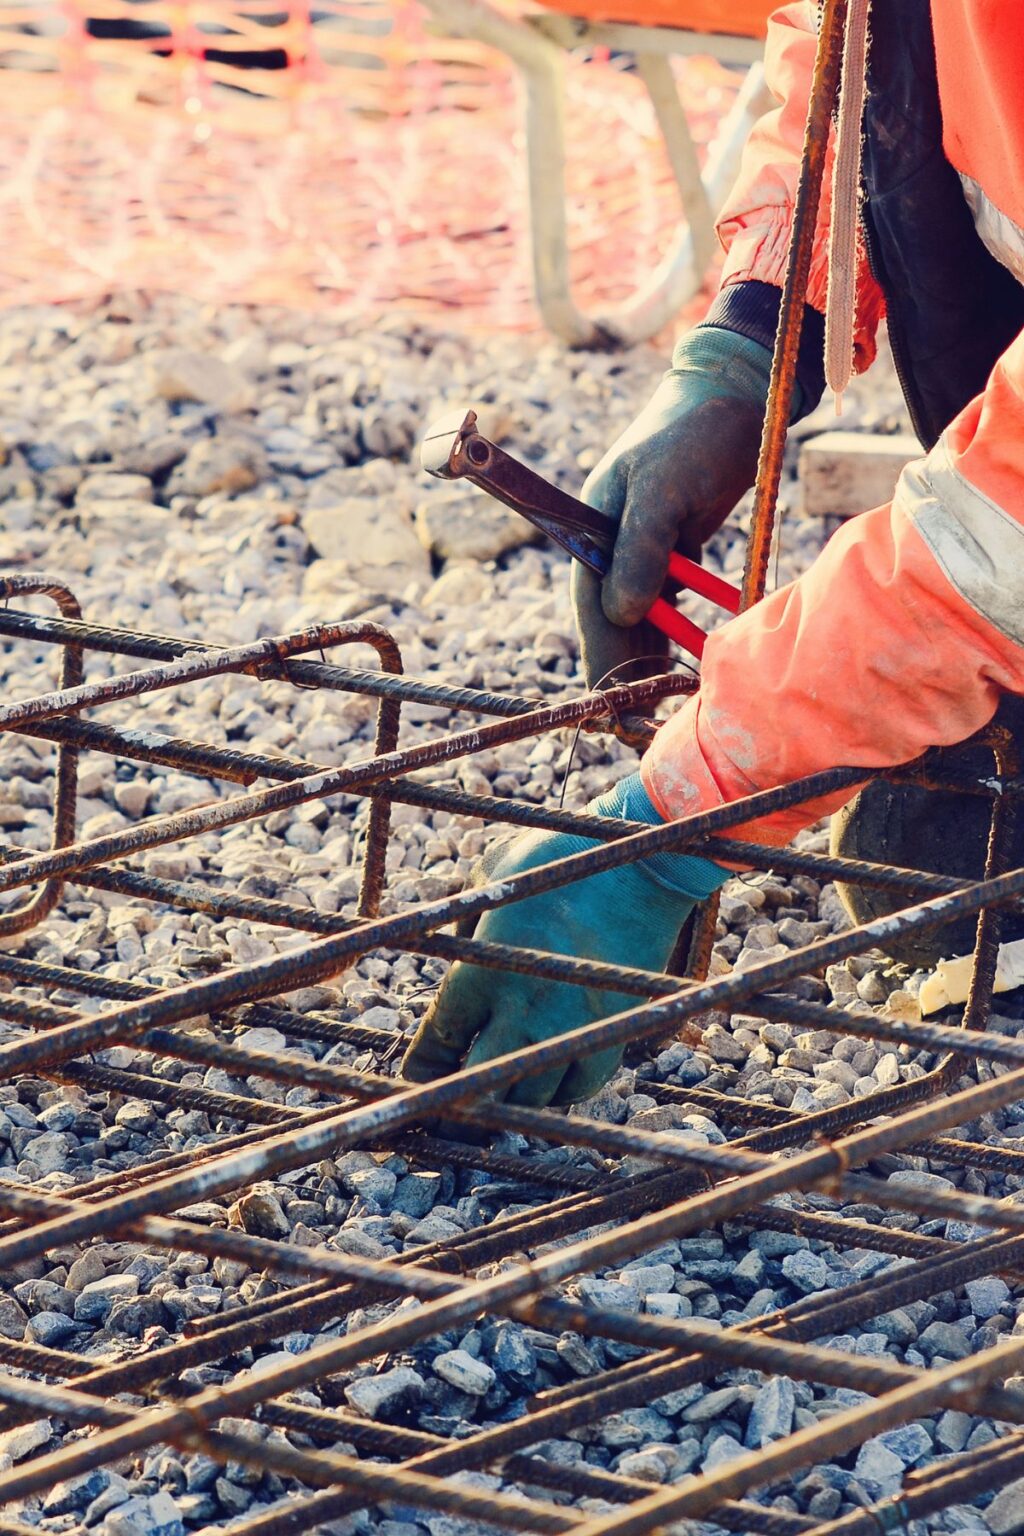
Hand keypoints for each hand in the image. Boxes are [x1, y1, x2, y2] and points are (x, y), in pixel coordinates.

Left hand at [400, 774, 723, 1106]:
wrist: (641, 863)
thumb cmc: (561, 858)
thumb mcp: (493, 877)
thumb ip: (469, 919)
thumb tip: (457, 944)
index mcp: (484, 973)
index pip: (437, 1042)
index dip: (420, 1071)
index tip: (411, 1084)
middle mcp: (524, 1010)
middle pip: (479, 1089)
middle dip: (456, 1114)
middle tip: (444, 1122)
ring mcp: (572, 1026)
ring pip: (532, 1097)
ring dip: (510, 1104)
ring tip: (496, 1101)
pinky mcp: (613, 1030)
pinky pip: (582, 1085)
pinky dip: (561, 1091)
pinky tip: (549, 1079)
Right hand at [574, 328, 774, 687]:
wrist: (734, 395)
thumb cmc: (692, 433)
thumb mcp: (663, 489)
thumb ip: (642, 550)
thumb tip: (623, 610)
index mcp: (592, 527)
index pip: (591, 603)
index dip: (599, 653)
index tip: (608, 699)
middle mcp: (612, 543)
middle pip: (613, 618)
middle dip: (625, 667)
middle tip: (637, 718)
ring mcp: (643, 547)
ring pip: (641, 615)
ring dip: (652, 656)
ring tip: (664, 704)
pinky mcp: (675, 548)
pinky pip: (671, 600)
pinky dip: (680, 631)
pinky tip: (693, 663)